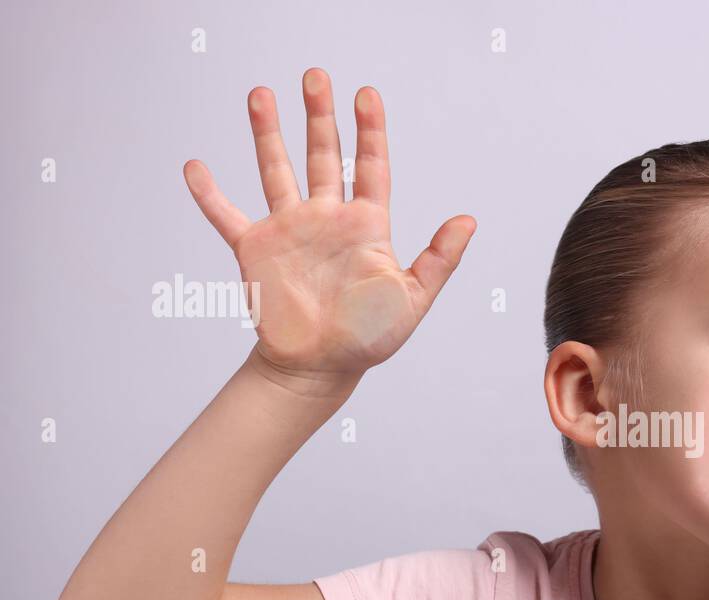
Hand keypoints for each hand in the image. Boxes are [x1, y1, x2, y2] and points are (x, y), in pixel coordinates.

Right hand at [182, 67, 474, 389]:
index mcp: (366, 226)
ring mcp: (289, 231)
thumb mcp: (413, 298)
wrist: (321, 368)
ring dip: (268, 134)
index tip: (367, 94)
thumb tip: (468, 221)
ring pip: (277, 171)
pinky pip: (228, 217)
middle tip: (316, 76)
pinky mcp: (256, 251)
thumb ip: (439, 258)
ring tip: (262, 94)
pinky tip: (194, 167)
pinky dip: (209, 195)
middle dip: (320, 115)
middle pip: (324, 155)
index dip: (370, 131)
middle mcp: (327, 219)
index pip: (371, 167)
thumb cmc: (368, 337)